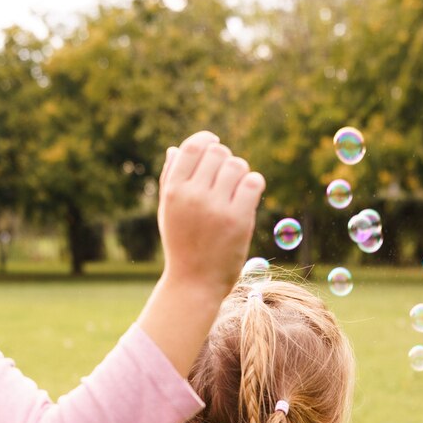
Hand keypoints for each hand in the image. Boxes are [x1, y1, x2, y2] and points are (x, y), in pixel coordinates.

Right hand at [156, 129, 264, 297]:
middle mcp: (193, 195)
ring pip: (238, 165)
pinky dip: (254, 183)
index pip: (192, 148)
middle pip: (218, 153)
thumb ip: (169, 179)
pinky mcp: (238, 219)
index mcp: (173, 190)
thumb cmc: (181, 245)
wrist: (194, 283)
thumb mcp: (168, 212)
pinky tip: (249, 194)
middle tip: (226, 176)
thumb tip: (174, 149)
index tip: (215, 141)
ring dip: (241, 171)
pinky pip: (253, 182)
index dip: (206, 139)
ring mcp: (216, 207)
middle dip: (225, 159)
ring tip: (237, 188)